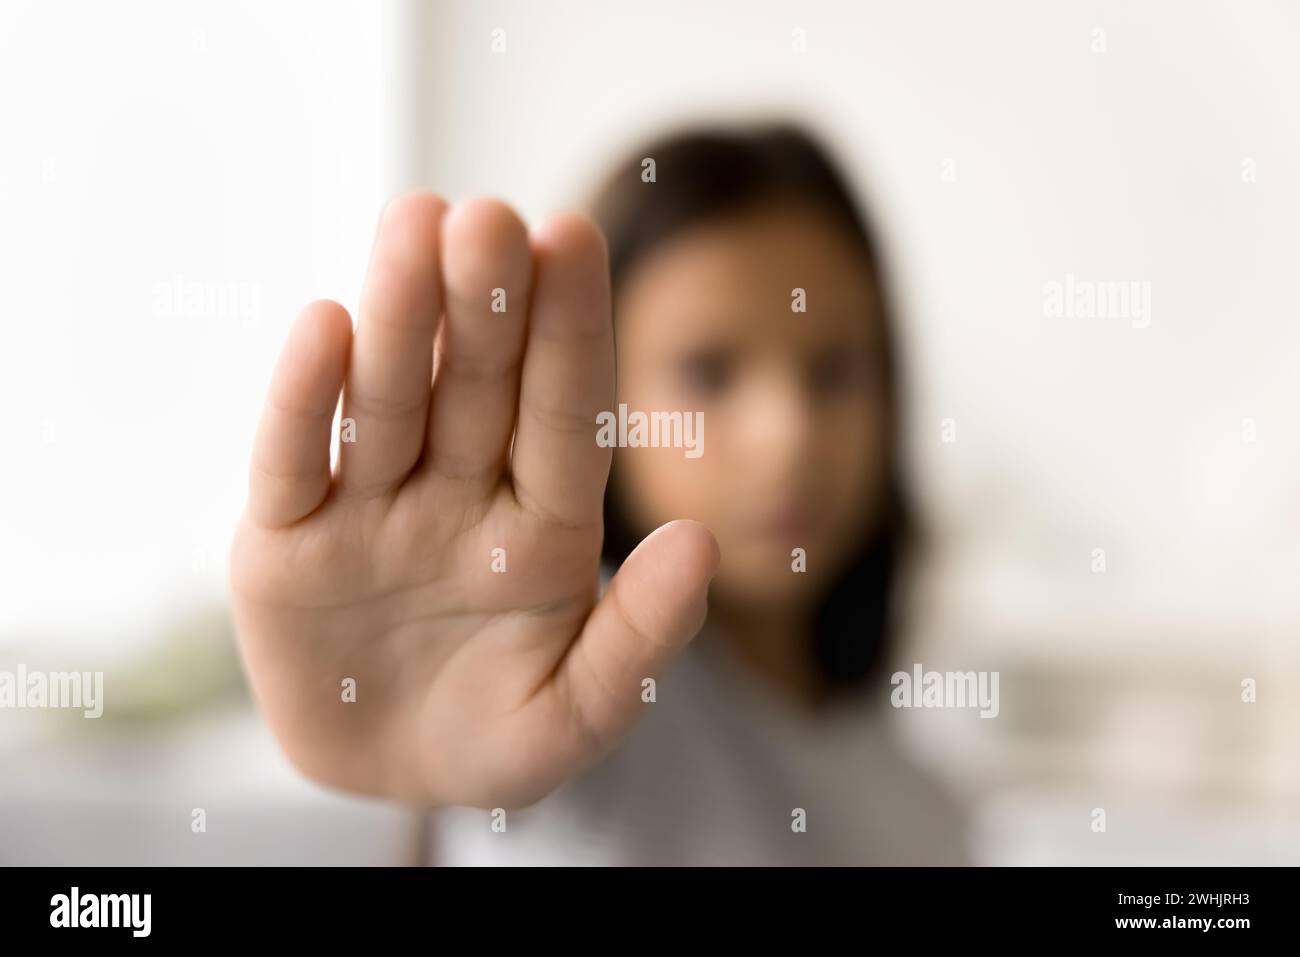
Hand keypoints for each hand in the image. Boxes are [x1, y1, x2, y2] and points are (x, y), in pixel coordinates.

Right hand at [229, 193, 717, 807]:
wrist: (388, 782)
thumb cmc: (496, 738)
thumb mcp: (579, 714)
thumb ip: (640, 638)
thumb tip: (702, 543)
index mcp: (542, 523)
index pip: (563, 414)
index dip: (569, 330)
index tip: (574, 238)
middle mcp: (456, 494)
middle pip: (474, 385)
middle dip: (484, 301)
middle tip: (491, 214)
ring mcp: (368, 512)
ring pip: (386, 401)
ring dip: (397, 316)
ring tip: (413, 222)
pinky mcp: (283, 544)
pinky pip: (293, 464)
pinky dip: (303, 400)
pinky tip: (324, 324)